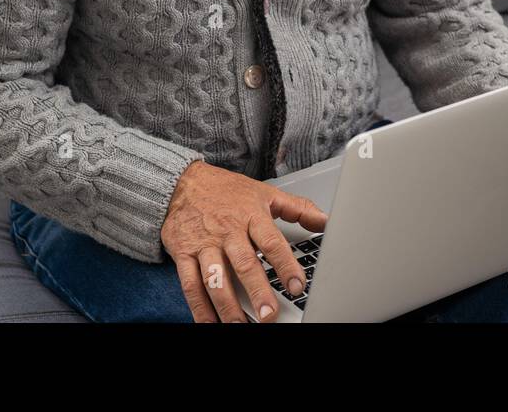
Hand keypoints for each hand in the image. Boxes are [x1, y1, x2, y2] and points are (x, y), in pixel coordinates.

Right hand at [161, 160, 328, 322]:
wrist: (182, 182)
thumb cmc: (226, 190)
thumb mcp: (265, 193)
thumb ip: (297, 208)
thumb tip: (325, 220)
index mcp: (250, 216)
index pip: (271, 243)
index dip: (286, 266)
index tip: (297, 286)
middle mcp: (227, 231)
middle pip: (244, 264)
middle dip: (257, 291)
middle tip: (269, 314)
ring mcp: (204, 244)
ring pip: (216, 278)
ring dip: (228, 305)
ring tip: (240, 325)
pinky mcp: (183, 254)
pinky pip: (190, 284)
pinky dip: (199, 308)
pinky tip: (210, 323)